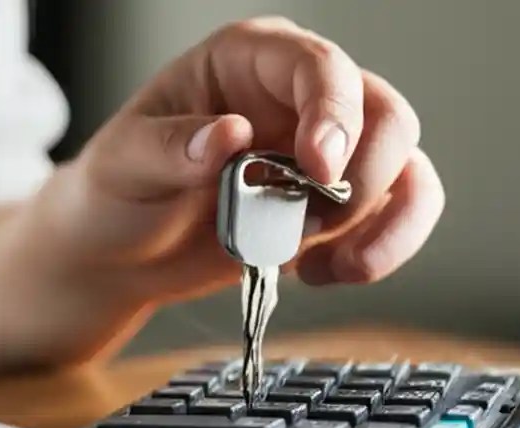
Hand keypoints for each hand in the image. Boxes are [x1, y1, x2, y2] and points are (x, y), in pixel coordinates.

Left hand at [67, 15, 443, 295]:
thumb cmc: (116, 190)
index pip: (318, 66)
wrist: (118, 251)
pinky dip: (378, 250)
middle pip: (384, 114)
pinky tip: (324, 274)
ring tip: (323, 265)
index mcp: (247, 60)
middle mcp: (298, 96)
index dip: (333, 112)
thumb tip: (227, 135)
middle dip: (365, 176)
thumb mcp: (123, 164)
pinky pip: (395, 215)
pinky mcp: (336, 202)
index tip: (319, 168)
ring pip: (404, 167)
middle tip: (310, 224)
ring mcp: (325, 149)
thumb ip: (171, 148)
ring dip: (380, 223)